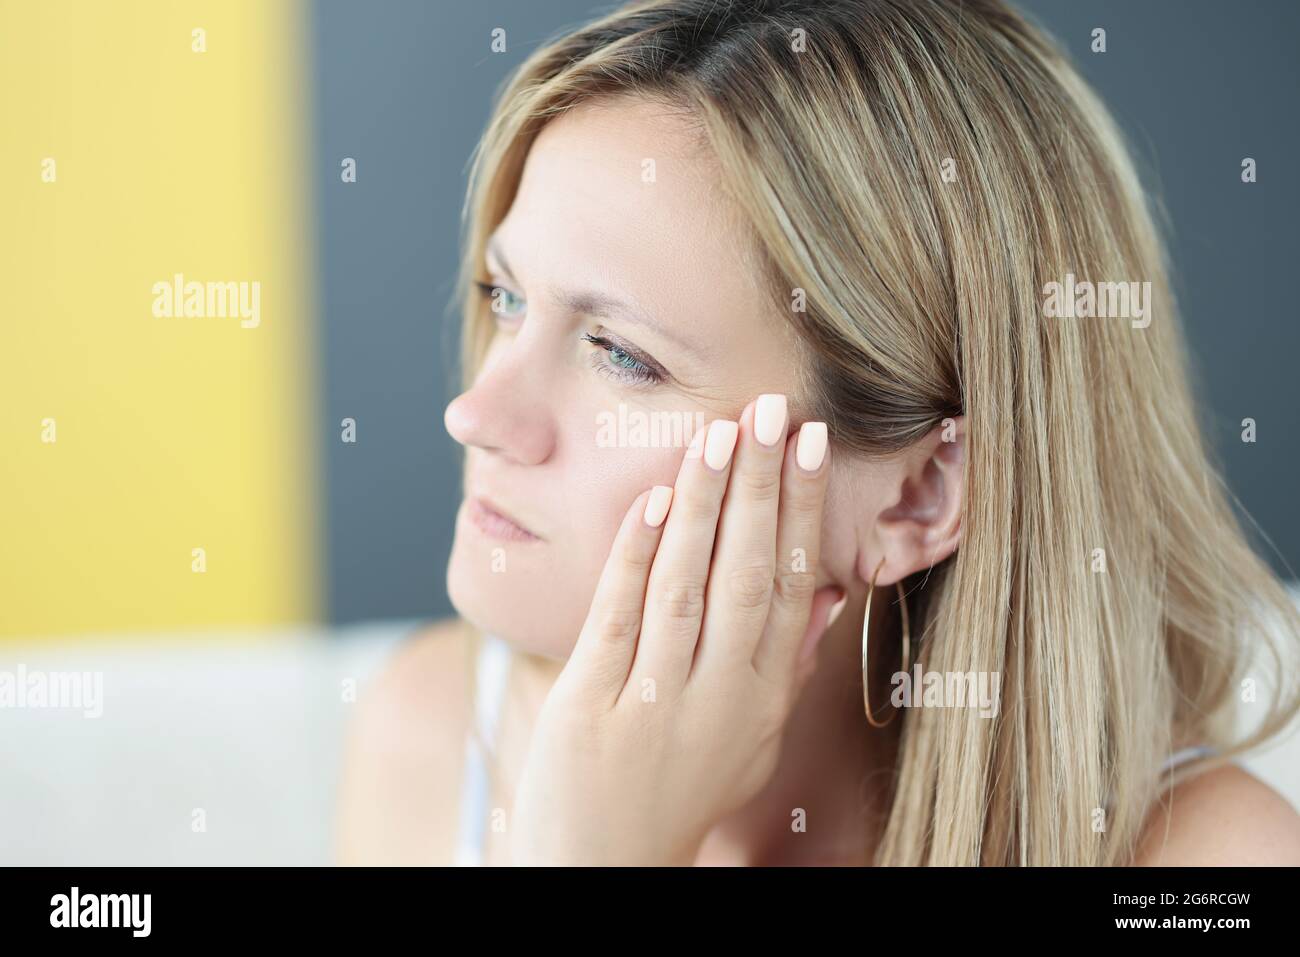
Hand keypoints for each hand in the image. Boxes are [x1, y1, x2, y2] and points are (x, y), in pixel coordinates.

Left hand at [509, 394, 840, 864]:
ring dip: (702, 504)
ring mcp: (654, 699)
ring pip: (686, 585)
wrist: (605, 865)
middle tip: (773, 411)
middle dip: (760, 486)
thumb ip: (788, 665)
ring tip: (718, 434)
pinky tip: (650, 500)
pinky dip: (635, 556)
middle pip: (746, 573)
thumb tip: (825, 594)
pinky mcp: (593, 702)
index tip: (809, 445)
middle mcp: (720, 695)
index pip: (790, 585)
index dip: (801, 510)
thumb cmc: (683, 790)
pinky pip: (619, 616)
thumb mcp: (752, 739)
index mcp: (763, 696)